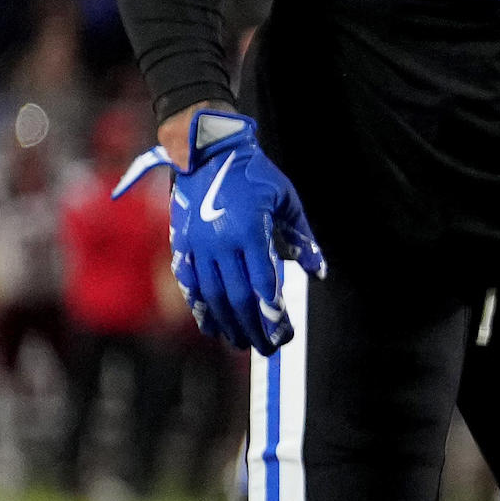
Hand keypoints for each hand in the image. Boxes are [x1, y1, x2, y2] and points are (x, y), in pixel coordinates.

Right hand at [127, 110, 325, 353]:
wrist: (207, 151)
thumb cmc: (255, 175)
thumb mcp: (288, 202)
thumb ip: (304, 239)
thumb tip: (318, 273)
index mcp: (249, 232)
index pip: (264, 285)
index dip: (273, 315)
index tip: (283, 335)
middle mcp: (220, 242)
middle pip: (238, 297)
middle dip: (253, 328)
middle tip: (267, 349)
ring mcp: (197, 245)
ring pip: (213, 295)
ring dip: (228, 324)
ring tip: (242, 343)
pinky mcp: (181, 244)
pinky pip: (190, 283)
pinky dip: (201, 308)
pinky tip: (212, 325)